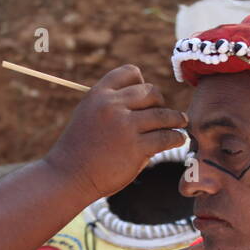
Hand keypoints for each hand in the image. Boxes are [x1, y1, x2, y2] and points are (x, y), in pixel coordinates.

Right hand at [43, 64, 188, 202]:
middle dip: (160, 103)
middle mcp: (112, 105)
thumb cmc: (79, 149)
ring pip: (163, 114)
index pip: (130, 72)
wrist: (68, 176)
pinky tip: (177, 140)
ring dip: (175, 119)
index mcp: (98, 94)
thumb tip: (145, 99)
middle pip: (151, 92)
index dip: (142, 83)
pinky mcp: (136, 148)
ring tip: (180, 123)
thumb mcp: (88, 114)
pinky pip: (166, 137)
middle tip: (163, 115)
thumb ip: (111, 104)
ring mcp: (125, 126)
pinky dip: (176, 138)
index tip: (147, 98)